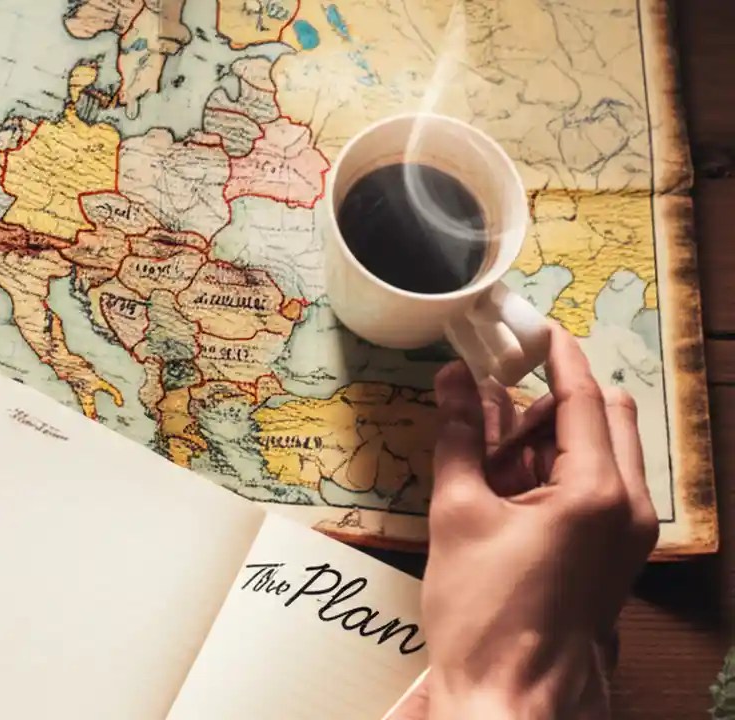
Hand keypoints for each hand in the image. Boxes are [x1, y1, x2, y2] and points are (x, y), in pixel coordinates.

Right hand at [421, 326, 657, 718]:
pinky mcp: (614, 554)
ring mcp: (627, 533)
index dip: (555, 354)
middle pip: (601, 417)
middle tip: (487, 410)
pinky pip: (595, 488)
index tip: (531, 326)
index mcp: (596, 490)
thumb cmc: (483, 612)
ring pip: (598, 451)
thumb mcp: (458, 512)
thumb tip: (450, 378)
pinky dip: (553, 474)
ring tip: (484, 464)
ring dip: (546, 440)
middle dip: (546, 403)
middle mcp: (628, 506)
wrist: (510, 696)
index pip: (582, 395)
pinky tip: (502, 492)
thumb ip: (457, 436)